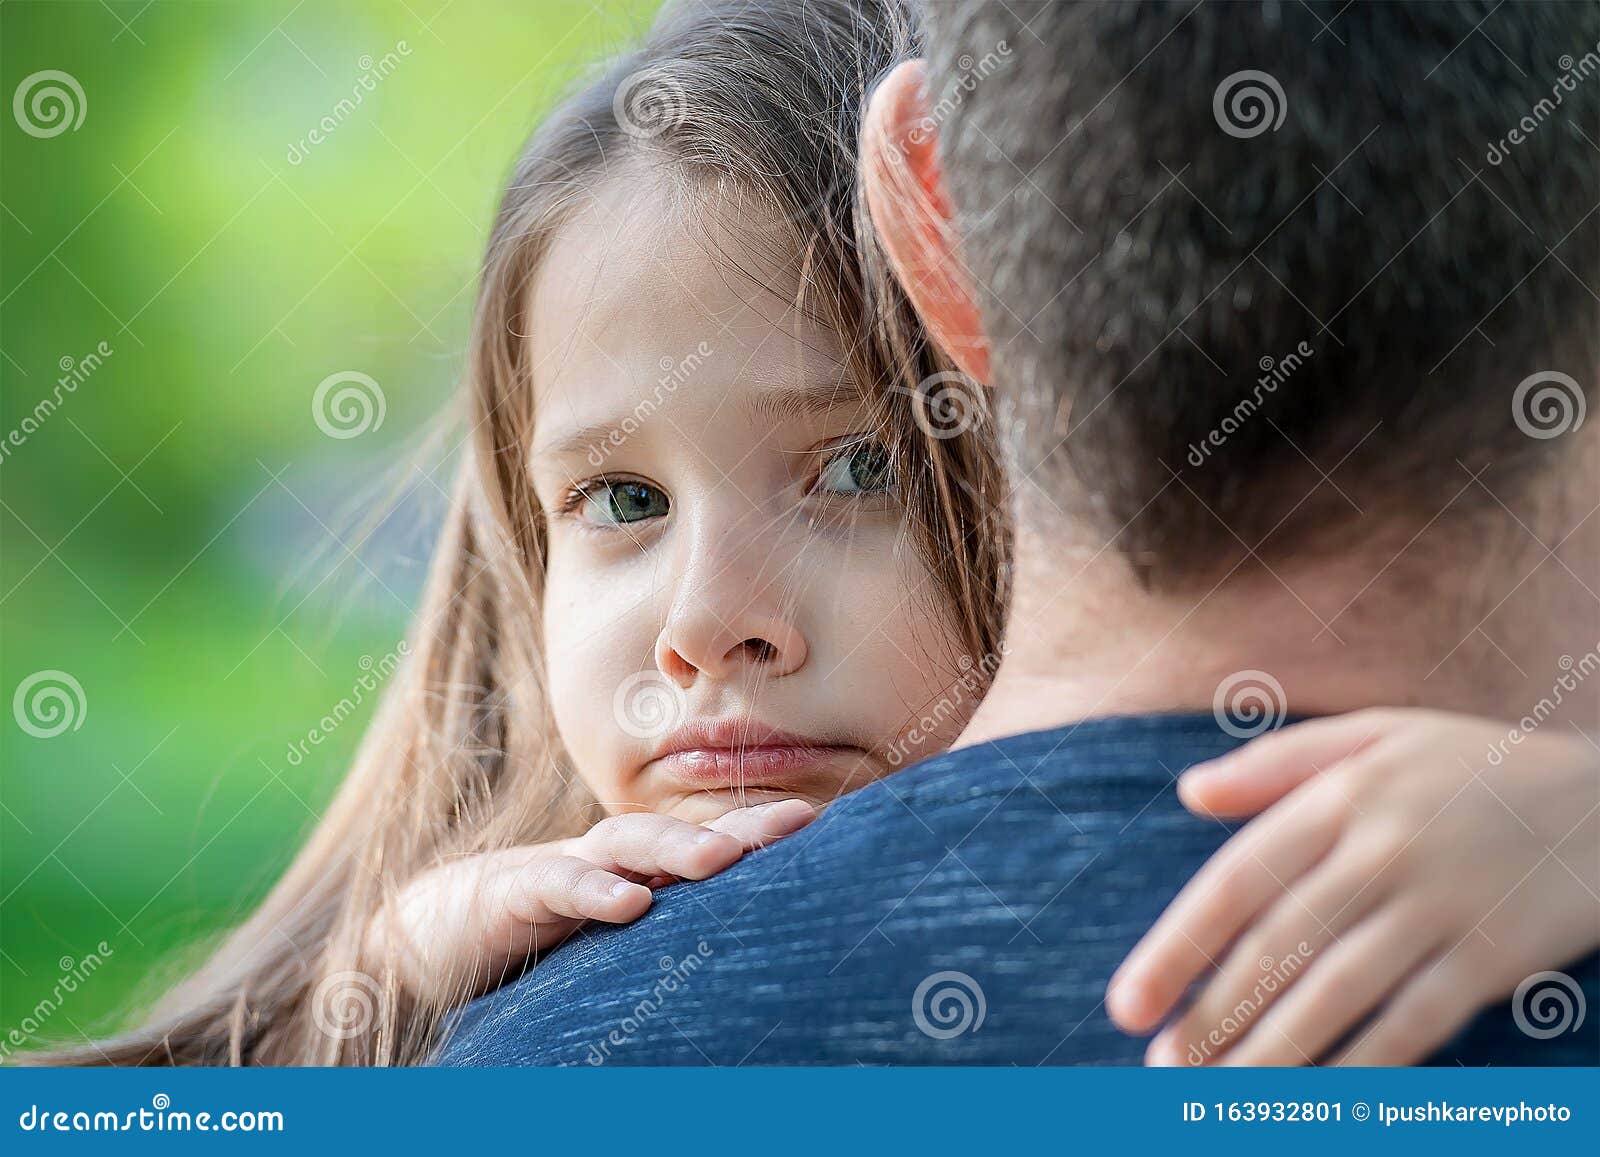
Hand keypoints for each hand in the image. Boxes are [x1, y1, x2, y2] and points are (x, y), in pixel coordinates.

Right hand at [366, 799, 816, 1004]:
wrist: (430, 938)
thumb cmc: (536, 941)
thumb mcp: (611, 946)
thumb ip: (667, 945)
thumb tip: (745, 973)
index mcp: (640, 872)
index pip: (711, 843)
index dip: (763, 832)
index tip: (824, 825)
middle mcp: (611, 861)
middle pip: (684, 831)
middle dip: (741, 824)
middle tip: (797, 823)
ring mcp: (563, 869)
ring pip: (627, 844)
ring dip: (676, 847)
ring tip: (723, 858)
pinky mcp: (513, 893)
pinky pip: (557, 885)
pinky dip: (592, 891)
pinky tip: (628, 903)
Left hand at [1106, 709, 1598, 1064]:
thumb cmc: (1473, 765)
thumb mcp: (1375, 734)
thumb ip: (1276, 763)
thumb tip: (1189, 793)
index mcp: (1340, 795)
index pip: (1235, 882)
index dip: (1178, 948)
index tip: (1129, 1004)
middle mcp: (1382, 851)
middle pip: (1276, 949)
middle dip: (1211, 1018)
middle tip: (1161, 1073)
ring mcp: (1440, 906)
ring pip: (1334, 996)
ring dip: (1269, 1056)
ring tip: (1215, 1101)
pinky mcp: (1492, 956)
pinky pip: (1413, 1024)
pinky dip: (1361, 1069)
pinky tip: (1316, 1105)